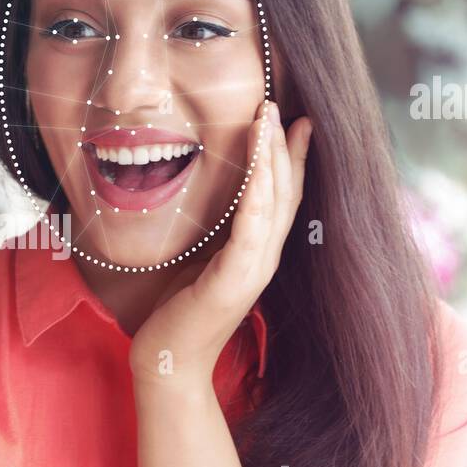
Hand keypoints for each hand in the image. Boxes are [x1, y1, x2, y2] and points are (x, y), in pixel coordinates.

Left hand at [129, 100, 311, 387]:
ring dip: (272, 156)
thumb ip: (215, 234)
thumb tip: (213, 202)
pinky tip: (258, 164)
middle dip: (284, 146)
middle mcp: (264, 258)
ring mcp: (254, 269)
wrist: (169, 361)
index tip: (296, 121)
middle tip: (282, 105)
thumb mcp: (200, 261)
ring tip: (269, 117)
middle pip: (284, 192)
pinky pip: (250, 227)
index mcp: (257, 253)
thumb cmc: (178, 312)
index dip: (291, 159)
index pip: (282, 198)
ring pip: (271, 202)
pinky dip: (256, 192)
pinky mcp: (234, 280)